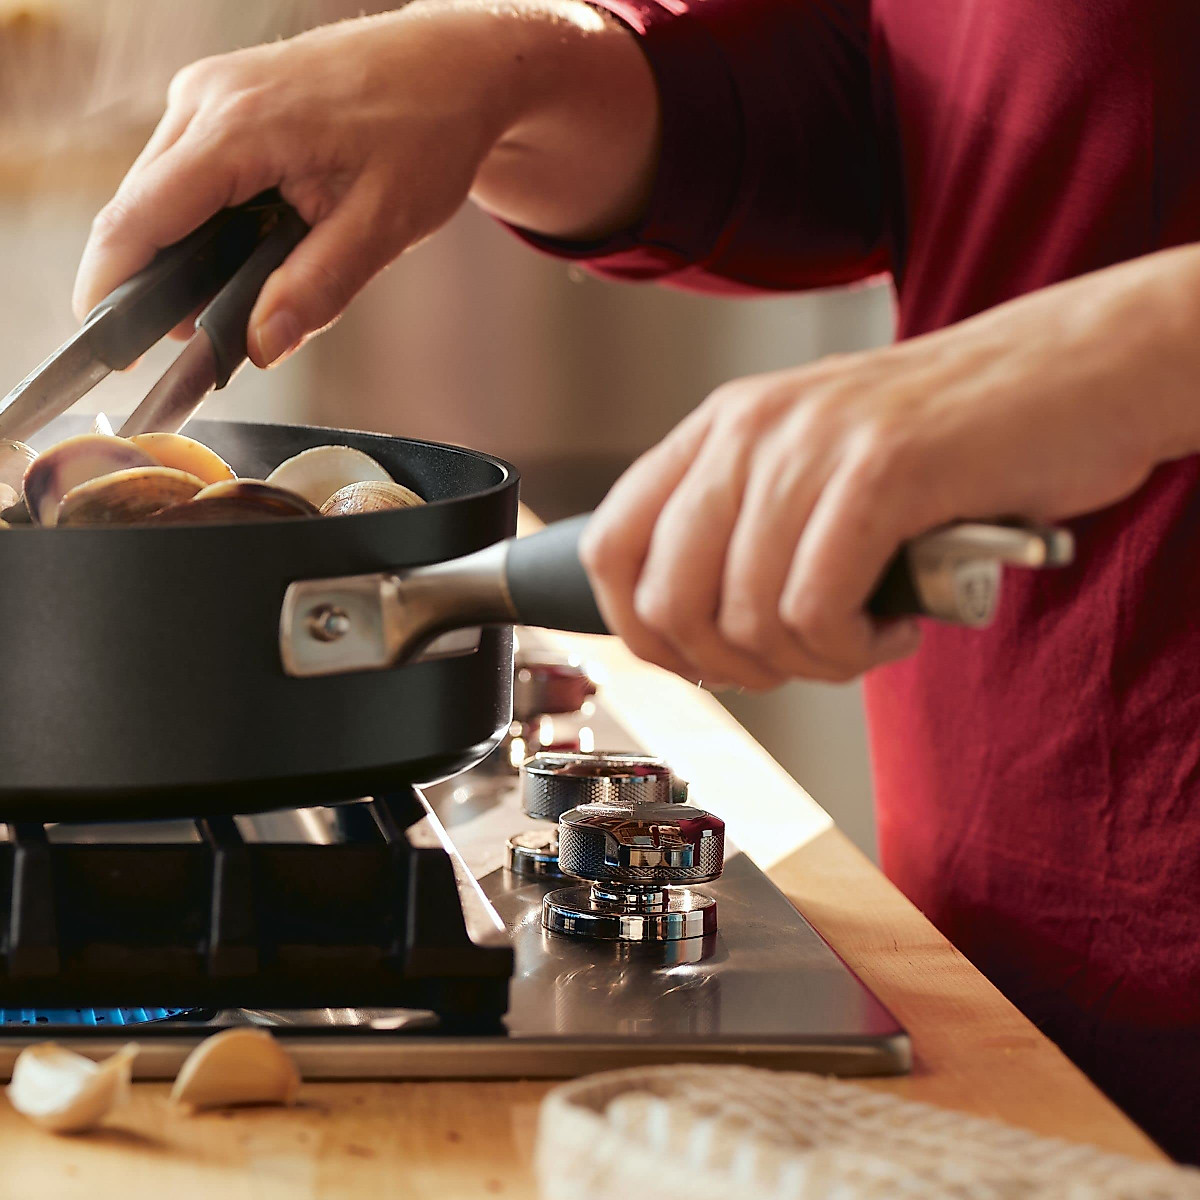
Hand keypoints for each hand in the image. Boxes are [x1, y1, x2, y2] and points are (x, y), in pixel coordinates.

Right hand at [73, 0, 657, 366]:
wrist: (454, 64)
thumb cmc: (428, 130)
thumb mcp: (386, 224)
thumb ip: (320, 288)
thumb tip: (262, 345)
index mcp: (239, 126)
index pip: (141, 219)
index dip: (112, 291)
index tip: (110, 350)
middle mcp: (206, 100)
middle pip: (140, 212)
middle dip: (152, 286)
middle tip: (194, 348)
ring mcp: (209, 94)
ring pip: (160, 196)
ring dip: (182, 257)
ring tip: (231, 305)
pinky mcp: (222, 101)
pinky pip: (188, 176)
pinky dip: (204, 226)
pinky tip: (246, 257)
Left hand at [581, 247, 1199, 689]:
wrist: (1075, 373)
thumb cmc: (953, 437)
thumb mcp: (818, 466)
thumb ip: (748, 530)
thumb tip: (692, 635)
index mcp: (721, 428)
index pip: (612, 546)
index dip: (640, 630)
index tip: (697, 661)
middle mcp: (749, 430)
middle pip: (669, 600)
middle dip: (727, 665)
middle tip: (795, 660)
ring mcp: (811, 446)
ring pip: (746, 620)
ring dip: (807, 663)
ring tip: (862, 637)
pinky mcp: (879, 473)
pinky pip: (816, 614)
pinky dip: (852, 650)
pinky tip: (894, 625)